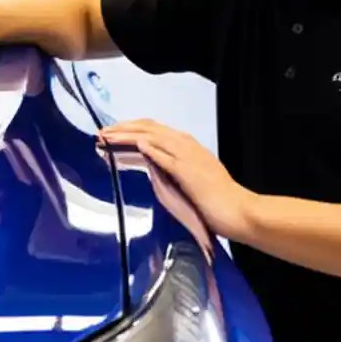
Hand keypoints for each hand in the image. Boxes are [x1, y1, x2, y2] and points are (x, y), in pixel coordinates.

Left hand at [99, 119, 257, 240]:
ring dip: (127, 135)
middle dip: (123, 128)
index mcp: (187, 147)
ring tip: (106, 136)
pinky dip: (151, 148)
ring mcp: (188, 157)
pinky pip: (167, 157)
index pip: (154, 130)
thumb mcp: (188, 181)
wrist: (239, 212)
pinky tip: (136, 145)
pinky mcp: (189, 172)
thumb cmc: (215, 203)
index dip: (131, 129)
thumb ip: (168, 170)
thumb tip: (147, 163)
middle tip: (101, 132)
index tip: (111, 134)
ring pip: (153, 138)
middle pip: (149, 128)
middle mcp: (187, 146)